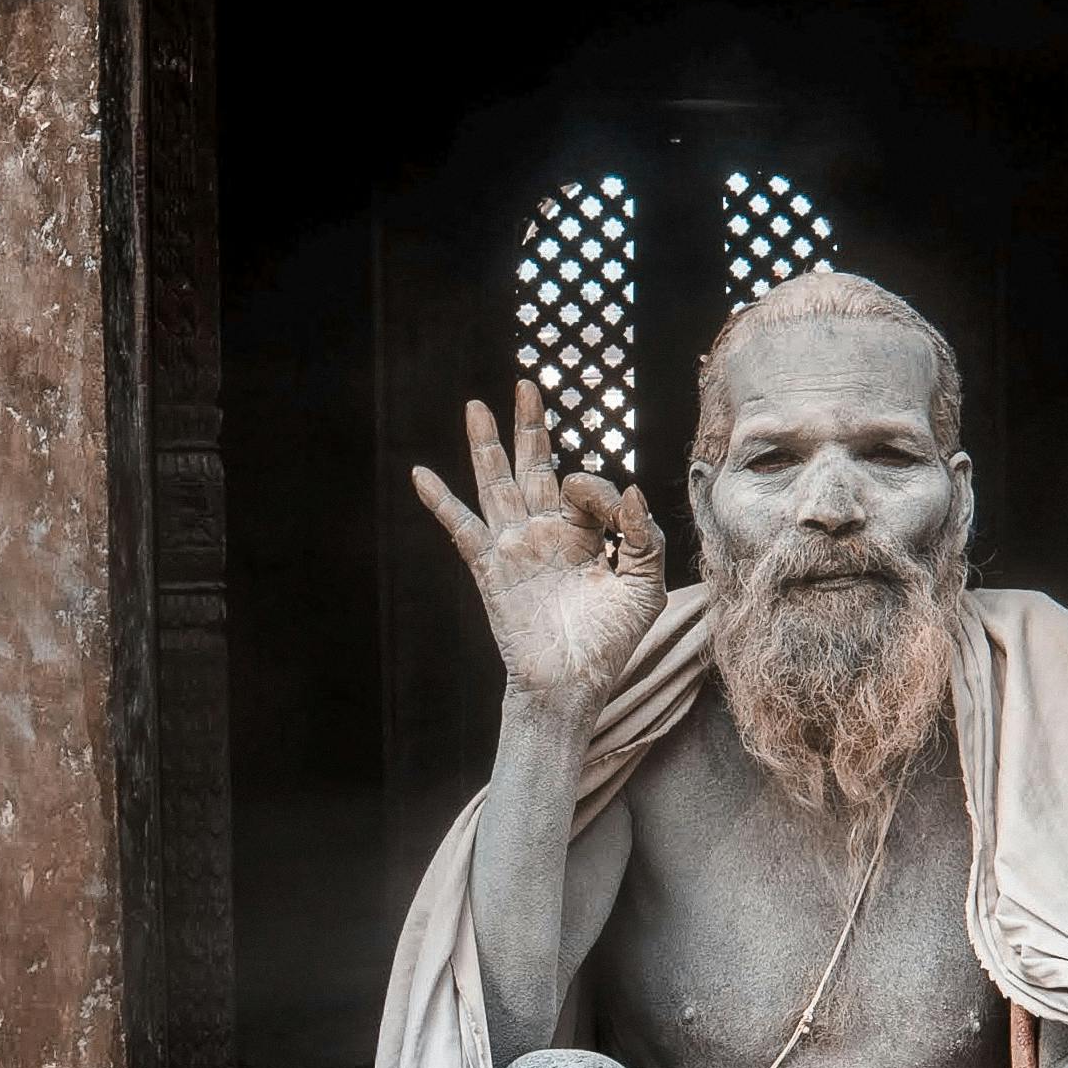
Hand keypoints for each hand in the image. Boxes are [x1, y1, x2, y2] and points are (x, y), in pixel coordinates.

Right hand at [414, 384, 668, 713]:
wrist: (572, 684)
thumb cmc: (610, 641)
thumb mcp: (644, 585)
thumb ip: (644, 536)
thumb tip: (633, 489)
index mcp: (585, 534)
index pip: (587, 488)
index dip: (603, 492)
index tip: (619, 513)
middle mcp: (547, 532)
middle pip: (535, 466)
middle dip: (532, 426)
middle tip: (528, 382)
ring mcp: (516, 546)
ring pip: (498, 484)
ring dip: (487, 445)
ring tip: (476, 406)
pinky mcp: (491, 567)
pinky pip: (462, 528)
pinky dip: (441, 501)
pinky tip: (423, 474)